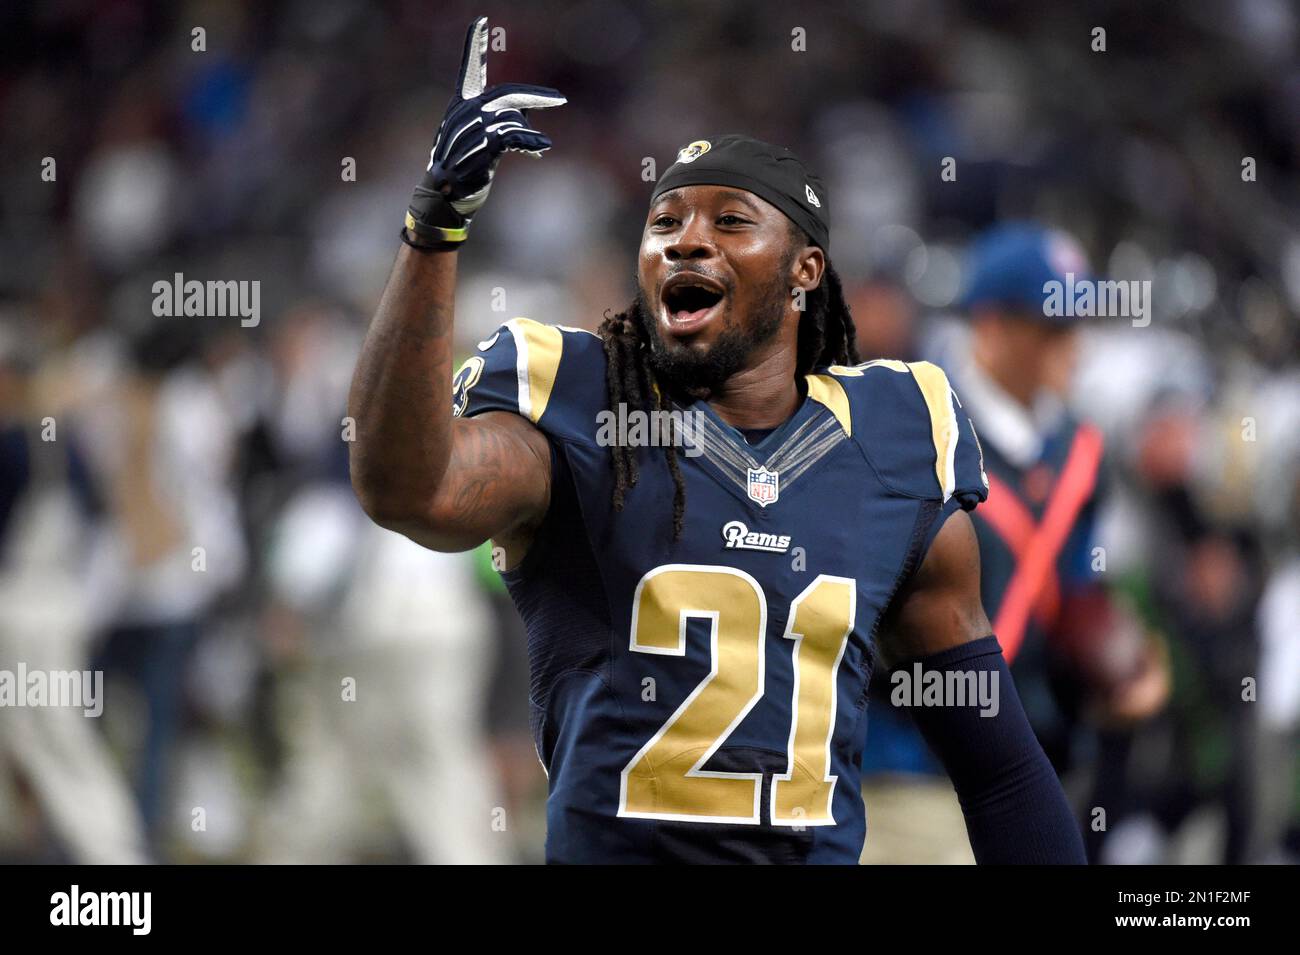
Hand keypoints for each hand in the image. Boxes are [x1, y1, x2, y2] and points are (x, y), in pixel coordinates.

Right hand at [405, 16, 565, 248]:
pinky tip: (544, 147)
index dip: (475, 47)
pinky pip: (514, 137)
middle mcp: (466, 111)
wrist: (444, 196)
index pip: (470, 70)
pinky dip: (531, 142)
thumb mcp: (480, 140)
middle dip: (537, 97)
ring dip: (527, 136)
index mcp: (462, 105)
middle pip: (509, 95)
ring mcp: (473, 128)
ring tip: (534, 149)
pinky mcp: (483, 146)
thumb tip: (528, 116)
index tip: (480, 22)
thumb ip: (500, 122)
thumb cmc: (464, 169)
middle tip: (560, 100)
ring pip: (514, 120)